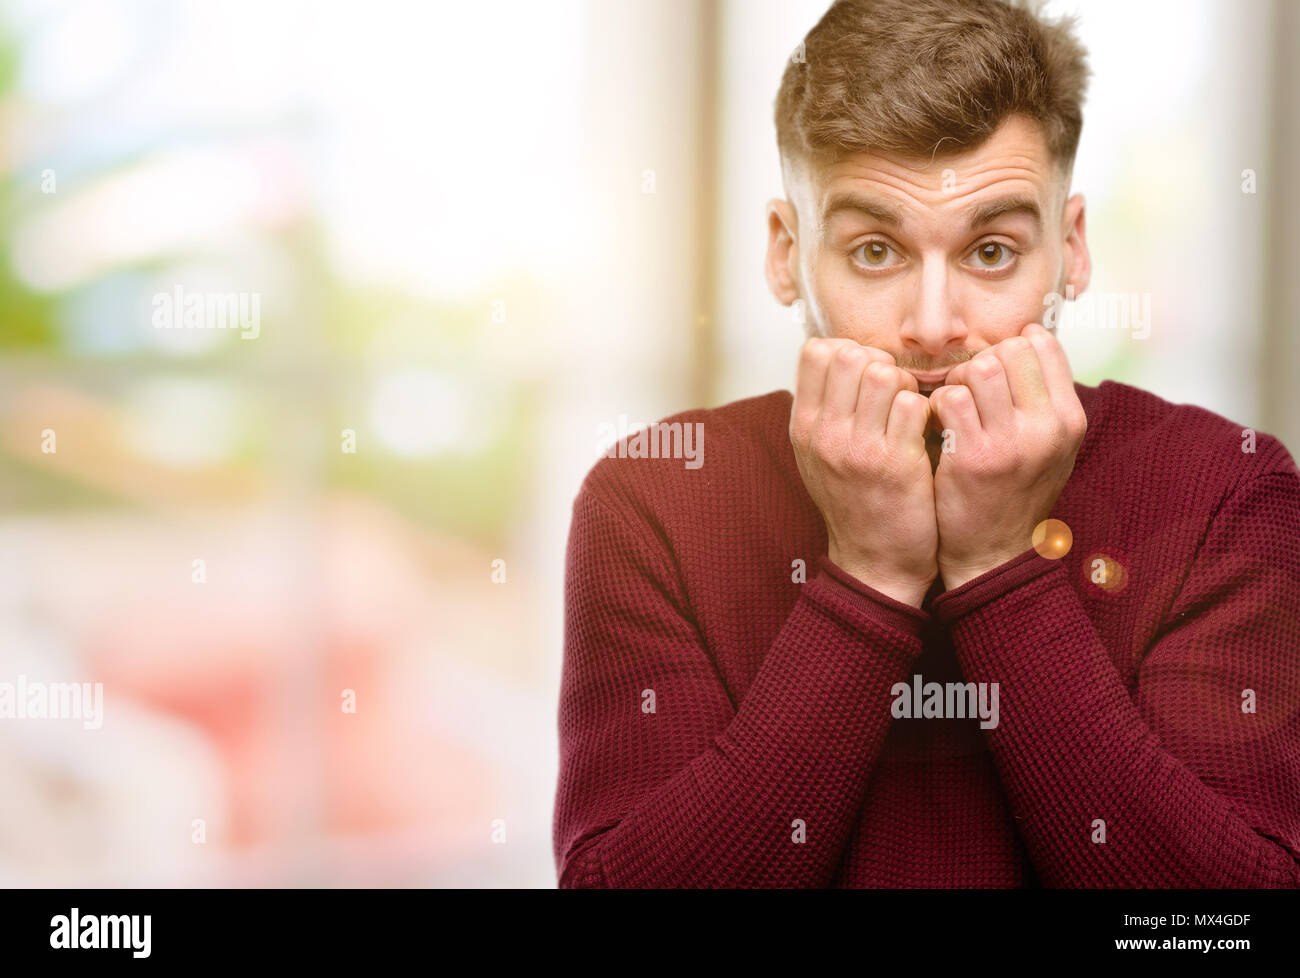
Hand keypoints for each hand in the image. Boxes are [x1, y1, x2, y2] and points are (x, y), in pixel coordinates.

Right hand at [790, 337, 938, 606]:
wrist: (874, 560)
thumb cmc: (852, 501)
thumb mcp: (817, 456)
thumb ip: (821, 409)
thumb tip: (835, 356)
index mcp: (803, 427)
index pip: (816, 352)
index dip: (849, 351)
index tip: (866, 375)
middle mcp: (823, 434)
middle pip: (849, 354)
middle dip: (879, 362)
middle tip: (894, 390)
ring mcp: (857, 449)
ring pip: (883, 373)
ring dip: (906, 383)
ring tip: (909, 408)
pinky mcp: (895, 463)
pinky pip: (913, 404)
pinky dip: (926, 409)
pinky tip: (926, 429)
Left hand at [927, 323, 1086, 590]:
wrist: (995, 553)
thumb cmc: (1016, 491)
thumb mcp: (1050, 445)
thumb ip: (1044, 396)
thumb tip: (1027, 335)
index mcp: (1070, 419)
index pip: (1043, 345)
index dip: (1010, 346)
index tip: (994, 368)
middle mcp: (1048, 428)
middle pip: (1010, 350)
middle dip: (982, 361)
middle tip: (969, 389)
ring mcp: (1012, 443)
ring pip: (979, 368)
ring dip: (958, 380)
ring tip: (955, 405)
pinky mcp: (973, 458)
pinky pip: (949, 399)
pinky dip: (937, 406)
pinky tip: (939, 426)